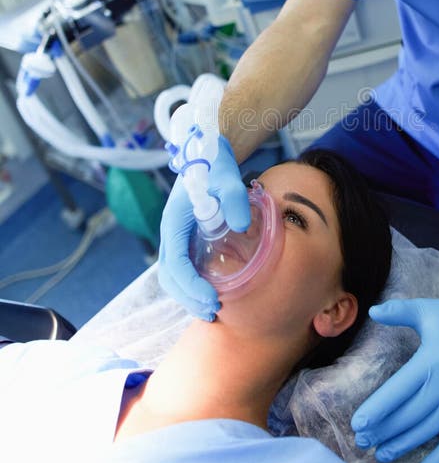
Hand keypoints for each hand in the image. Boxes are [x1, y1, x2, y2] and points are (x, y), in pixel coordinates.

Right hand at [158, 136, 249, 319]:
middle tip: (214, 311)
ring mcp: (176, 236)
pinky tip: (211, 294)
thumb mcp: (226, 177)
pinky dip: (192, 286)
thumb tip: (243, 227)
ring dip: (188, 296)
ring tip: (212, 310)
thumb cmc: (215, 164)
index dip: (191, 285)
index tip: (212, 298)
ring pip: (173, 276)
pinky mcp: (185, 238)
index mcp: (174, 222)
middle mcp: (171, 232)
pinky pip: (183, 269)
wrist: (208, 151)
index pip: (176, 263)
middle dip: (188, 298)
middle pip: (170, 276)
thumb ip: (234, 198)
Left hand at [351, 287, 438, 462]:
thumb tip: (373, 311)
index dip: (377, 409)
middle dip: (383, 430)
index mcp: (430, 360)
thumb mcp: (425, 310)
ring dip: (403, 445)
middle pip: (409, 414)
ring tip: (381, 453)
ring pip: (428, 430)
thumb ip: (398, 312)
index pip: (397, 391)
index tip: (358, 424)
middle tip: (363, 441)